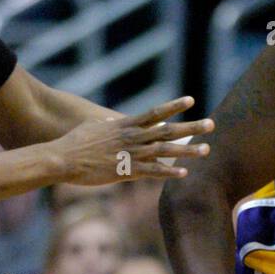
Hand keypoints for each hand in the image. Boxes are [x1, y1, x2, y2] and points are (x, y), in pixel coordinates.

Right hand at [51, 97, 213, 184]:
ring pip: (165, 151)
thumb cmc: (75, 143)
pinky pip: (152, 172)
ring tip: (206, 149)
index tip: (191, 100)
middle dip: (191, 127)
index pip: (155, 113)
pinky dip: (168, 172)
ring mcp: (130, 154)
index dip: (174, 106)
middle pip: (167, 130)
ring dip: (187, 151)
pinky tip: (185, 173)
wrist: (63, 157)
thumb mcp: (94, 128)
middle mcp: (132, 137)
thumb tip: (112, 122)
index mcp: (126, 125)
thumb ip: (108, 125)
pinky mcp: (126, 171)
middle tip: (211, 124)